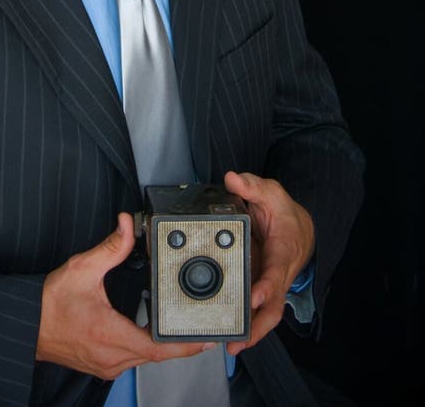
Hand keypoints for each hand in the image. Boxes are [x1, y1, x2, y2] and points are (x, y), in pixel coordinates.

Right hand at [36, 212, 214, 378]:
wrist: (28, 324)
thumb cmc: (50, 303)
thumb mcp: (82, 269)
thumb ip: (110, 248)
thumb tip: (127, 226)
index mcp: (110, 334)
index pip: (158, 348)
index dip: (185, 345)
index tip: (205, 338)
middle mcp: (112, 356)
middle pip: (157, 355)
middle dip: (179, 341)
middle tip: (199, 325)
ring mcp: (107, 365)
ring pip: (146, 359)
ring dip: (162, 344)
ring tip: (178, 325)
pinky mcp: (103, 366)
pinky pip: (133, 359)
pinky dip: (145, 346)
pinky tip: (149, 330)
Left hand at [223, 171, 314, 356]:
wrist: (299, 227)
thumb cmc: (284, 212)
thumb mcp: (271, 192)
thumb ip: (252, 186)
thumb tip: (232, 179)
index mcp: (283, 250)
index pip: (276, 272)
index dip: (265, 287)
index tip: (252, 297)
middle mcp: (279, 273)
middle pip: (273, 306)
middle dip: (257, 326)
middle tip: (238, 341)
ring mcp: (270, 284)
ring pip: (265, 313)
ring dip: (250, 331)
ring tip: (228, 345)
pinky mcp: (261, 288)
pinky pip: (254, 308)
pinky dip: (244, 322)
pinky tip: (226, 332)